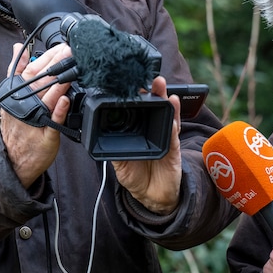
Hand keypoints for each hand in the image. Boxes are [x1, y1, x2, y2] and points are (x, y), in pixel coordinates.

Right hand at [0, 43, 73, 186]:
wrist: (13, 158)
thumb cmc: (16, 124)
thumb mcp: (11, 95)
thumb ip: (16, 70)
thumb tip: (17, 47)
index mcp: (18, 93)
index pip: (31, 70)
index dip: (47, 57)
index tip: (60, 45)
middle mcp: (26, 105)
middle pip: (41, 81)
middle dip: (57, 64)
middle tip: (71, 51)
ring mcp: (36, 120)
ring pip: (48, 98)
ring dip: (60, 82)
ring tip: (72, 68)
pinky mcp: (46, 136)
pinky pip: (53, 122)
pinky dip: (59, 110)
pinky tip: (66, 100)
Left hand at [111, 76, 182, 214]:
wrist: (152, 196)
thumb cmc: (137, 176)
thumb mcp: (119, 163)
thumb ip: (112, 150)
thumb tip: (98, 137)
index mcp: (139, 132)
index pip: (137, 110)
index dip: (135, 96)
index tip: (129, 82)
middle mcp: (153, 131)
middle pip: (154, 107)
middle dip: (153, 91)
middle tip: (151, 77)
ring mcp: (165, 138)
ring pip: (166, 115)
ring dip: (165, 100)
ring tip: (162, 86)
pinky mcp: (173, 149)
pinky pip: (173, 134)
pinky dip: (173, 121)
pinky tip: (172, 110)